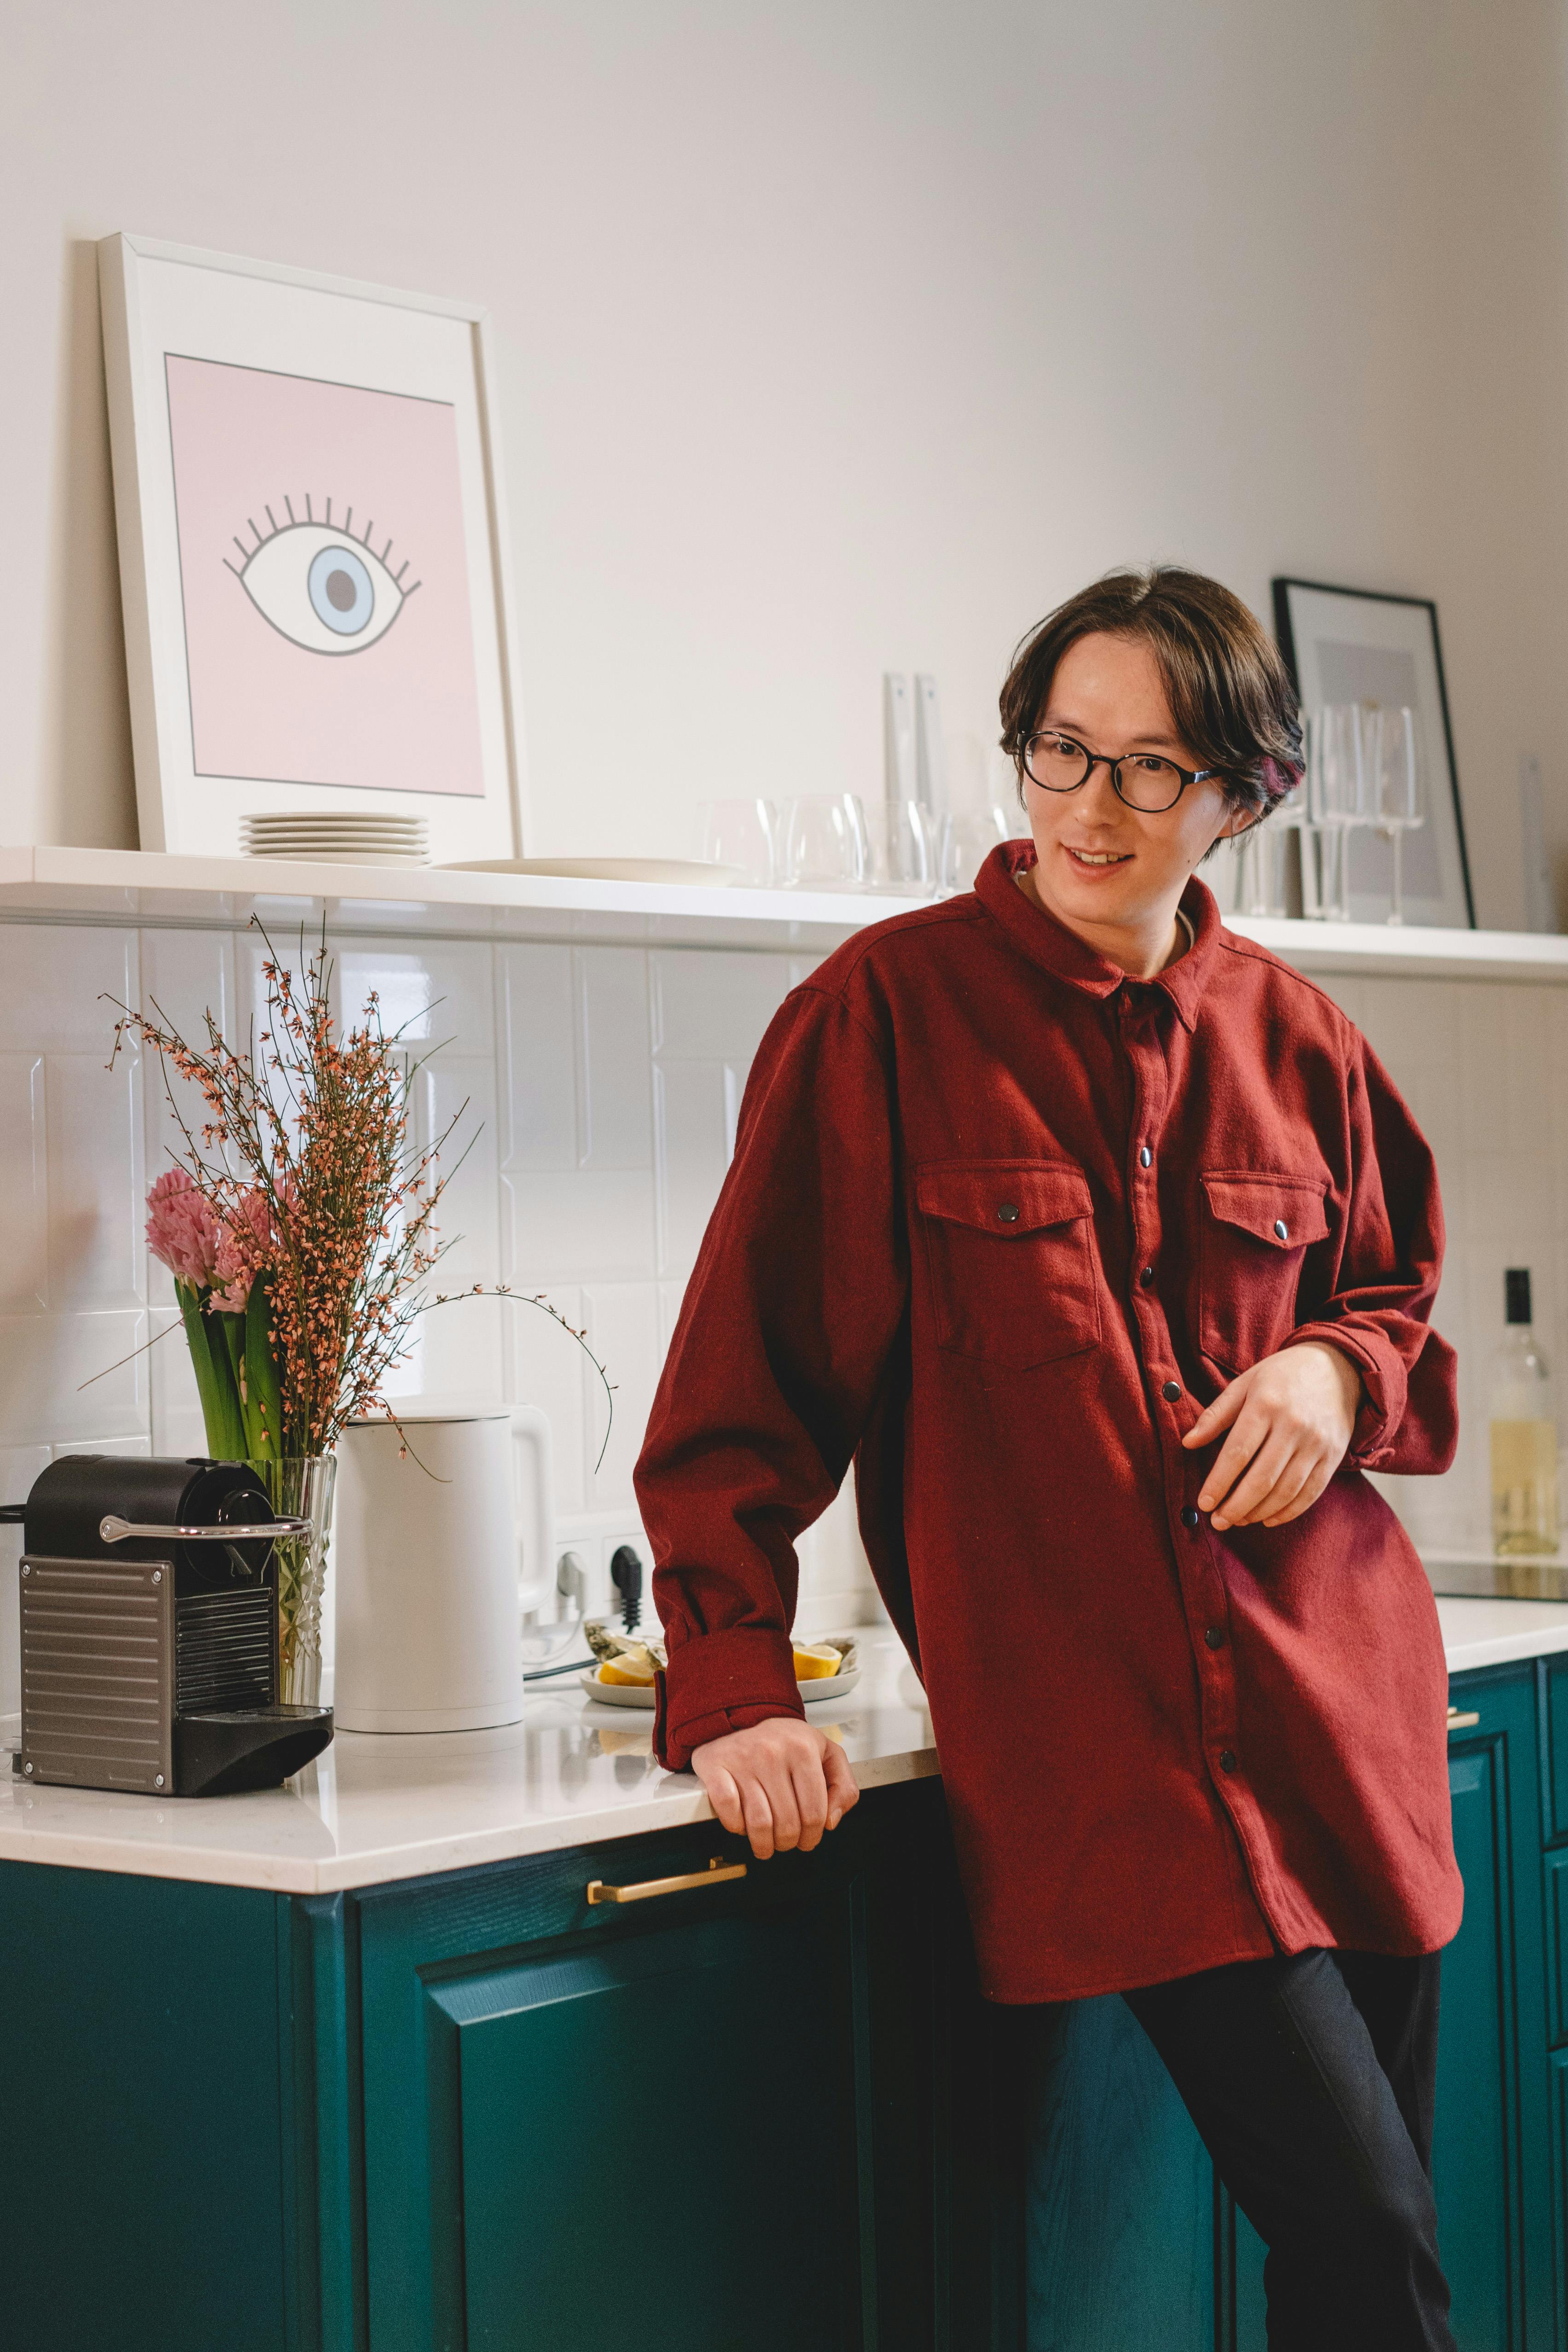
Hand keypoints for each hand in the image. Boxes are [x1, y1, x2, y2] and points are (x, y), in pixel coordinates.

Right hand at [691, 1718, 859, 1859]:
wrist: (741, 1718)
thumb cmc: (786, 1743)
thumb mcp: (827, 1754)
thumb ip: (843, 1787)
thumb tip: (831, 1822)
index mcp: (803, 1748)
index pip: (815, 1812)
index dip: (813, 1836)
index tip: (808, 1840)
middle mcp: (772, 1751)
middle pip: (787, 1823)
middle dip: (788, 1843)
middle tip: (786, 1842)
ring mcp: (742, 1758)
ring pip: (758, 1823)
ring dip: (764, 1844)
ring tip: (767, 1844)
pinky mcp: (715, 1766)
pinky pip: (728, 1811)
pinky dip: (736, 1826)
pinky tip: (743, 1825)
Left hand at [1179, 1341, 1362, 1530]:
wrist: (1338, 1368)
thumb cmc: (1282, 1376)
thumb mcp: (1245, 1383)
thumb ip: (1216, 1415)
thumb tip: (1188, 1443)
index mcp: (1266, 1405)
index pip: (1238, 1453)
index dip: (1219, 1482)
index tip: (1204, 1503)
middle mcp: (1294, 1426)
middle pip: (1262, 1478)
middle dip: (1236, 1506)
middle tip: (1218, 1522)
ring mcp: (1317, 1444)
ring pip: (1286, 1491)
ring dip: (1259, 1512)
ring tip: (1238, 1520)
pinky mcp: (1334, 1456)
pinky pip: (1310, 1493)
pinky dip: (1288, 1512)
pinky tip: (1267, 1519)